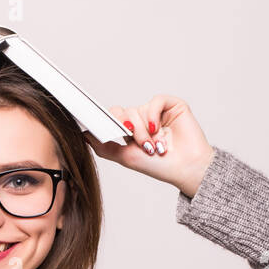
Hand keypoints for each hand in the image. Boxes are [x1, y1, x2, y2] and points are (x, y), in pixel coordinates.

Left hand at [86, 95, 213, 198]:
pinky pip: (155, 100)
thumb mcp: (125, 157)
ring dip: (142, 130)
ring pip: (136, 109)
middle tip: (141, 146)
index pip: (112, 119)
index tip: (99, 126)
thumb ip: (104, 146)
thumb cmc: (158, 166)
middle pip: (121, 113)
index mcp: (129, 131)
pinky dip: (153, 114)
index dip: (107, 122)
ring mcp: (155, 112)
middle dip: (128, 131)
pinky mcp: (171, 106)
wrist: (185, 168)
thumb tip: (83, 135)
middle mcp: (141, 119)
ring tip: (154, 145)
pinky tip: (157, 128)